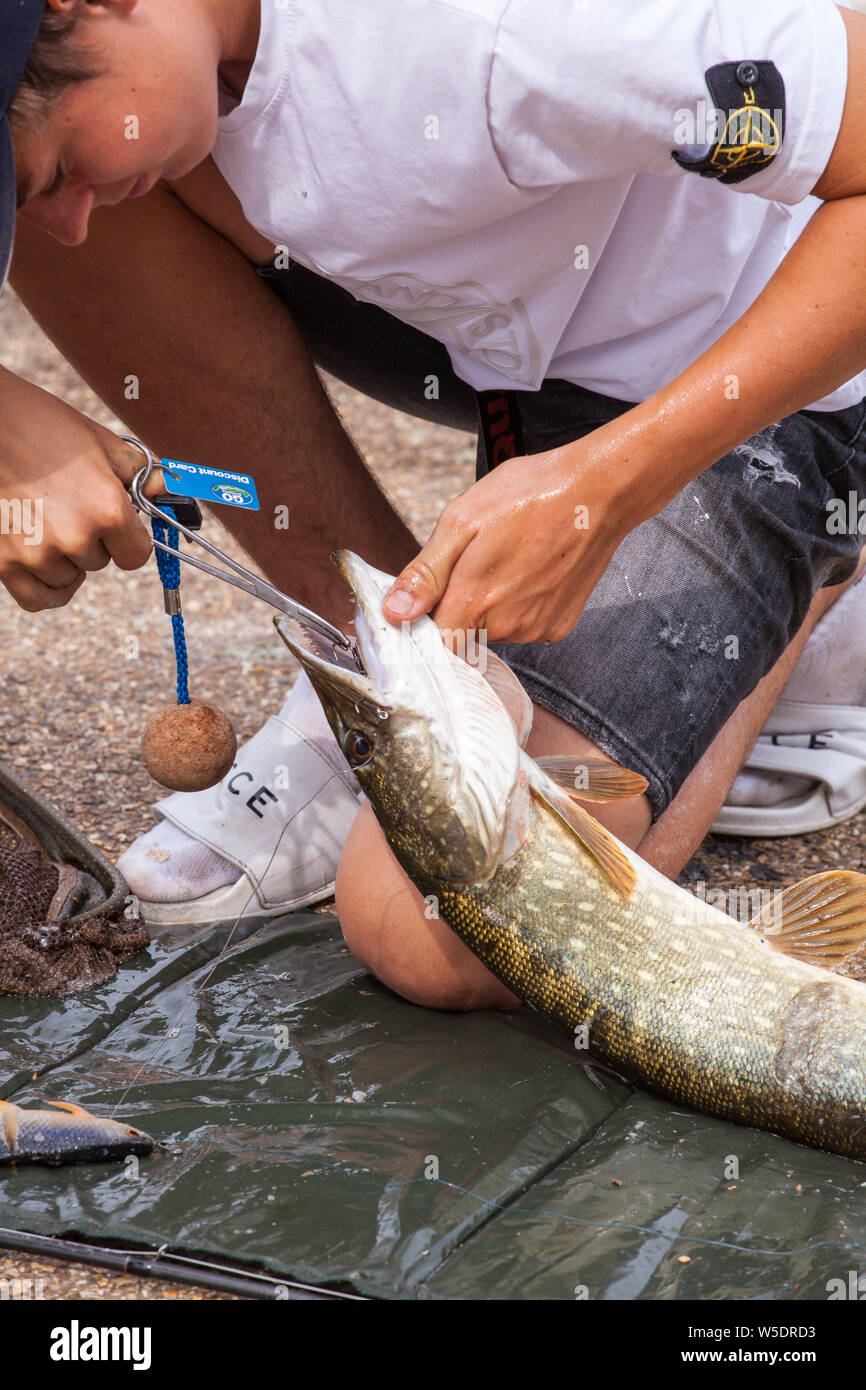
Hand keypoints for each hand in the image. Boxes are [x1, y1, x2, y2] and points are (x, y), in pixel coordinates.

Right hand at [0, 366, 162, 610]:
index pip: (137, 555)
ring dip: (65, 558)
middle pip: (101, 563)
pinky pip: (37, 599)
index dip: (129, 539)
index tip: (116, 523)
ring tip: (47, 518)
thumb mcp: (102, 443)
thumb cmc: (44, 425)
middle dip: (93, 539)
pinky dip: (46, 588)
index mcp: (106, 509)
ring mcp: (36, 553)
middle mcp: (74, 538)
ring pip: (69, 577)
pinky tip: (47, 567)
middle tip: (69, 504)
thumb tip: (171, 493)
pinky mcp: (3, 562)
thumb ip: (142, 474)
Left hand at [382, 436, 641, 643]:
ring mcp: (537, 629)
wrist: (600, 492)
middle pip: (462, 635)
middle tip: (474, 559)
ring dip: (490, 604)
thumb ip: (426, 573)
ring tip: (508, 558)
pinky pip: (524, 626)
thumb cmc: (529, 495)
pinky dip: (520, 605)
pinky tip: (531, 570)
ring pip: (493, 631)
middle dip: (458, 604)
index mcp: (475, 600)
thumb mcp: (463, 520)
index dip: (424, 624)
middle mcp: (507, 626)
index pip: (433, 643)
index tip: (428, 597)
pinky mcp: (559, 626)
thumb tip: (394, 613)